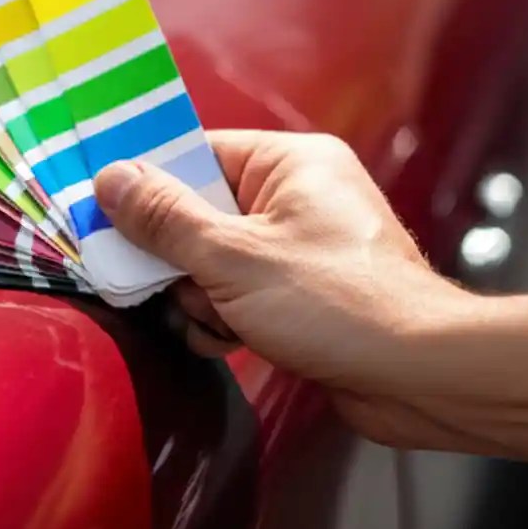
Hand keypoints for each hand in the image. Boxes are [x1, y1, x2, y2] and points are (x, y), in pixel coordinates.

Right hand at [93, 130, 473, 445]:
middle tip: (176, 286)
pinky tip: (232, 341)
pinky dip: (226, 319)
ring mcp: (303, 247)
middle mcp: (299, 197)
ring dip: (202, 298)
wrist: (418, 375)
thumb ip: (165, 218)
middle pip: (199, 213)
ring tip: (223, 320)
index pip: (197, 153)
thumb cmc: (339, 302)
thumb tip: (112, 178)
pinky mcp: (304, 294)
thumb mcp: (233, 256)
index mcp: (291, 163)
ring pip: (213, 262)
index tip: (109, 215)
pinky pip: (239, 294)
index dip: (150, 186)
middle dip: (180, 260)